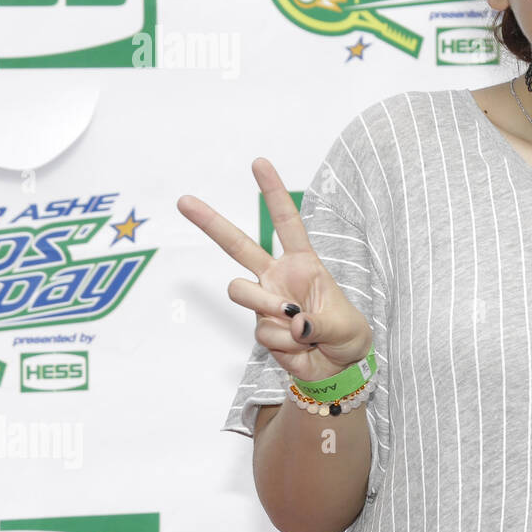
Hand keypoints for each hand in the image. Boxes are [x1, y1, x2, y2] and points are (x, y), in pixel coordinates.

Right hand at [177, 157, 373, 381]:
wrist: (337, 368)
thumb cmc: (347, 336)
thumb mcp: (345, 326)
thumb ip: (320, 323)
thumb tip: (293, 322)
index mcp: (304, 263)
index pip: (287, 223)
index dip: (273, 193)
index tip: (258, 162)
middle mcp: (278, 277)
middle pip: (238, 246)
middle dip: (211, 223)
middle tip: (184, 200)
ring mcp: (265, 302)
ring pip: (240, 292)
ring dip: (266, 309)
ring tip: (296, 326)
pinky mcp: (259, 328)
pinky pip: (263, 332)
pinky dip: (284, 343)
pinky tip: (299, 346)